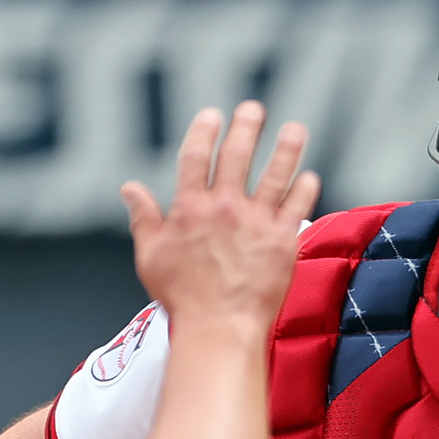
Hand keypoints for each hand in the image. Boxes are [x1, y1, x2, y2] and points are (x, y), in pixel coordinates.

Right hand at [121, 102, 318, 343]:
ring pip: (276, 173)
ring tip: (294, 129)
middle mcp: (224, 207)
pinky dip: (305, 188)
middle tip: (254, 110)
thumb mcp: (150, 256)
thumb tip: (129, 189)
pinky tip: (309, 176)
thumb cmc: (182, 299)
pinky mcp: (282, 239)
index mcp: (190, 208)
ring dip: (286, 147)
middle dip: (246, 127)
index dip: (204, 131)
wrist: (219, 328)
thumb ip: (142, 218)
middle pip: (237, 154)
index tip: (212, 115)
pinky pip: (298, 205)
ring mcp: (256, 221)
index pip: (196, 157)